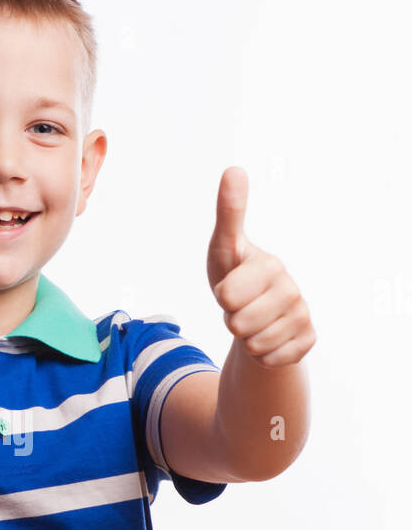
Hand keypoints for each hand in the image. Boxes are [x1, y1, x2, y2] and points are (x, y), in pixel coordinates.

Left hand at [207, 166, 315, 367]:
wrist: (255, 313)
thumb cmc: (235, 275)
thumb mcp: (224, 247)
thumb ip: (228, 213)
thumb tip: (234, 169)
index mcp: (271, 265)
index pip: (228, 296)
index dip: (222, 296)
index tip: (232, 285)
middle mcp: (292, 290)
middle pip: (238, 324)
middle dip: (231, 319)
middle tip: (240, 307)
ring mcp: (301, 316)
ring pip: (254, 344)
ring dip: (245, 337)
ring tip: (252, 320)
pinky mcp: (307, 341)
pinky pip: (270, 359)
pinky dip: (261, 355)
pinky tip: (267, 337)